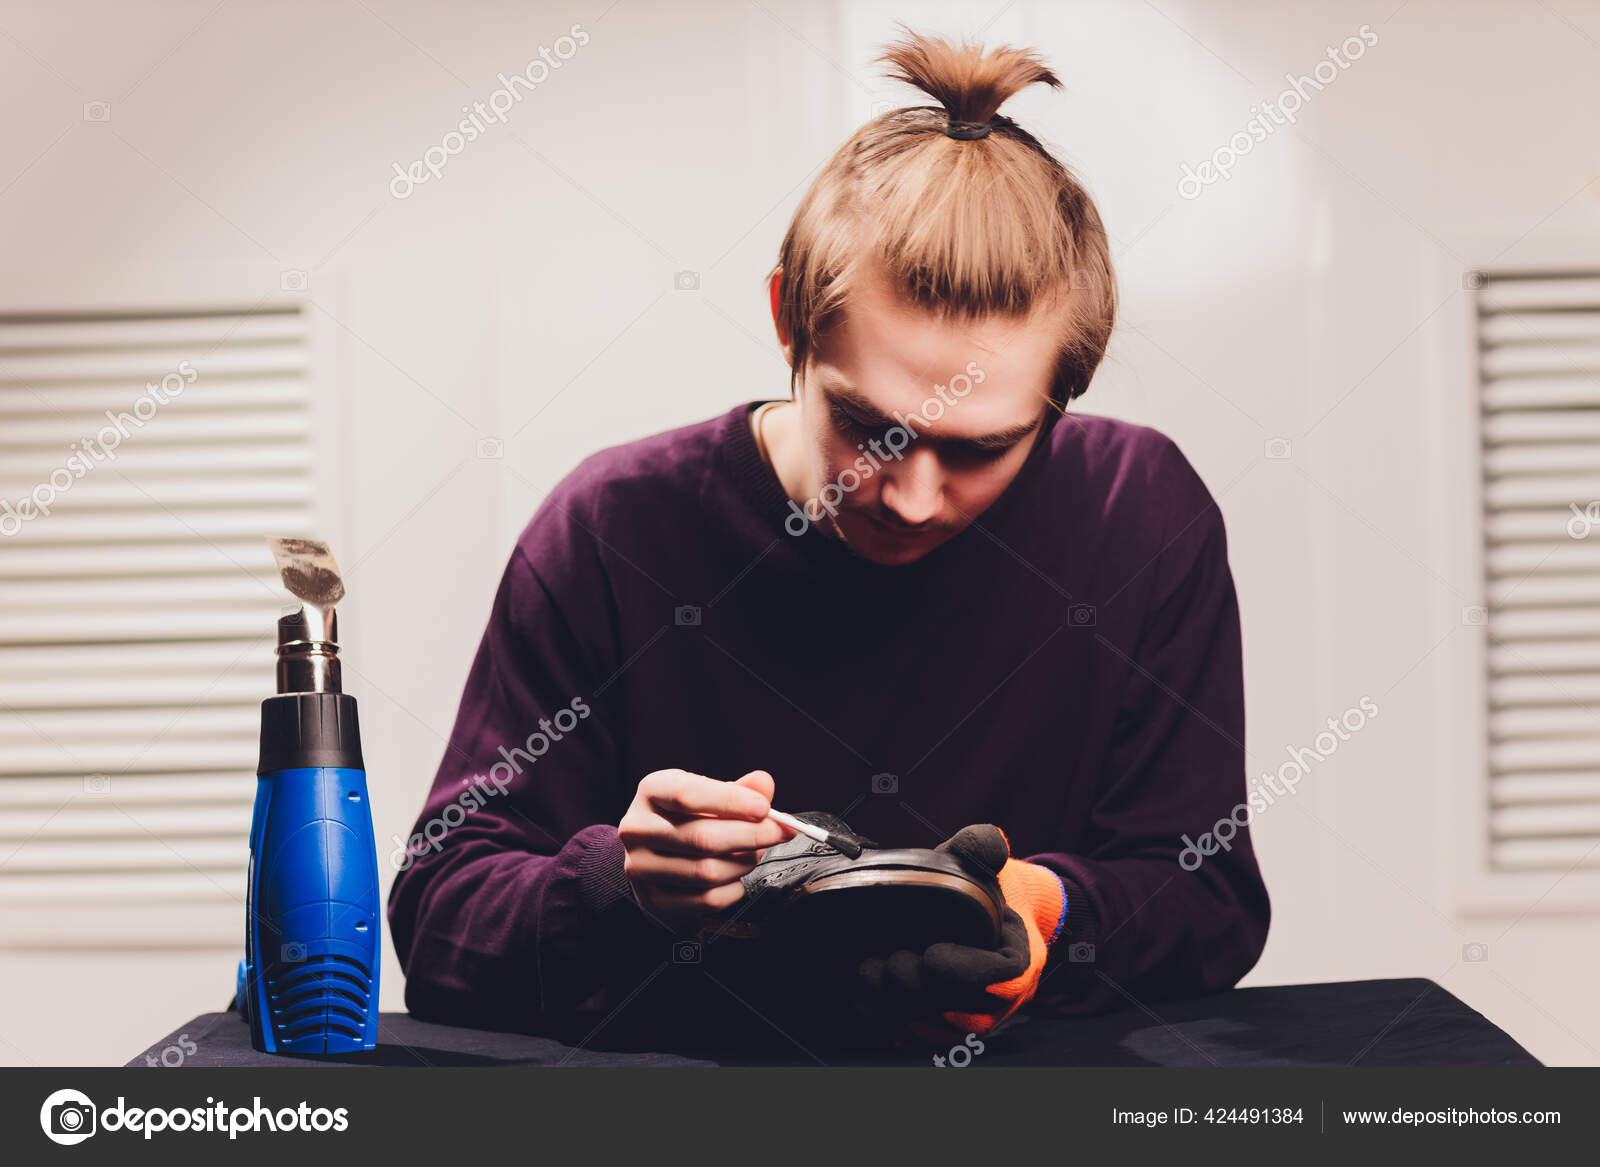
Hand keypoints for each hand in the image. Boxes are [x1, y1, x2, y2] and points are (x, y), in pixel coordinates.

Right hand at [618, 768, 792, 934]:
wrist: (654, 856)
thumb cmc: (685, 818)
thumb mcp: (706, 793)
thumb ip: (738, 789)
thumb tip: (764, 784)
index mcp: (651, 792)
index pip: (687, 795)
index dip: (730, 801)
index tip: (765, 808)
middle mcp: (638, 829)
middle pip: (702, 837)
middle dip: (752, 835)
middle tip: (781, 832)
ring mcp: (642, 868)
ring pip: (707, 871)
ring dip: (745, 862)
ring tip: (756, 851)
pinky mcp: (655, 900)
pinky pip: (707, 899)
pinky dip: (733, 888)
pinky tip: (736, 875)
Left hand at [856, 824, 1066, 1037]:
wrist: (973, 917)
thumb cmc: (977, 890)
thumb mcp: (983, 862)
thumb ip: (984, 846)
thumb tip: (989, 841)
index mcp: (1014, 962)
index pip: (997, 979)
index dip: (964, 972)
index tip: (931, 954)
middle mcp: (992, 998)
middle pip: (955, 1010)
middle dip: (917, 987)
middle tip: (889, 961)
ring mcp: (962, 1018)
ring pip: (929, 1027)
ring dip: (894, 1004)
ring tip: (870, 971)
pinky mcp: (934, 1026)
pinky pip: (910, 1035)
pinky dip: (885, 1018)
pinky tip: (864, 992)